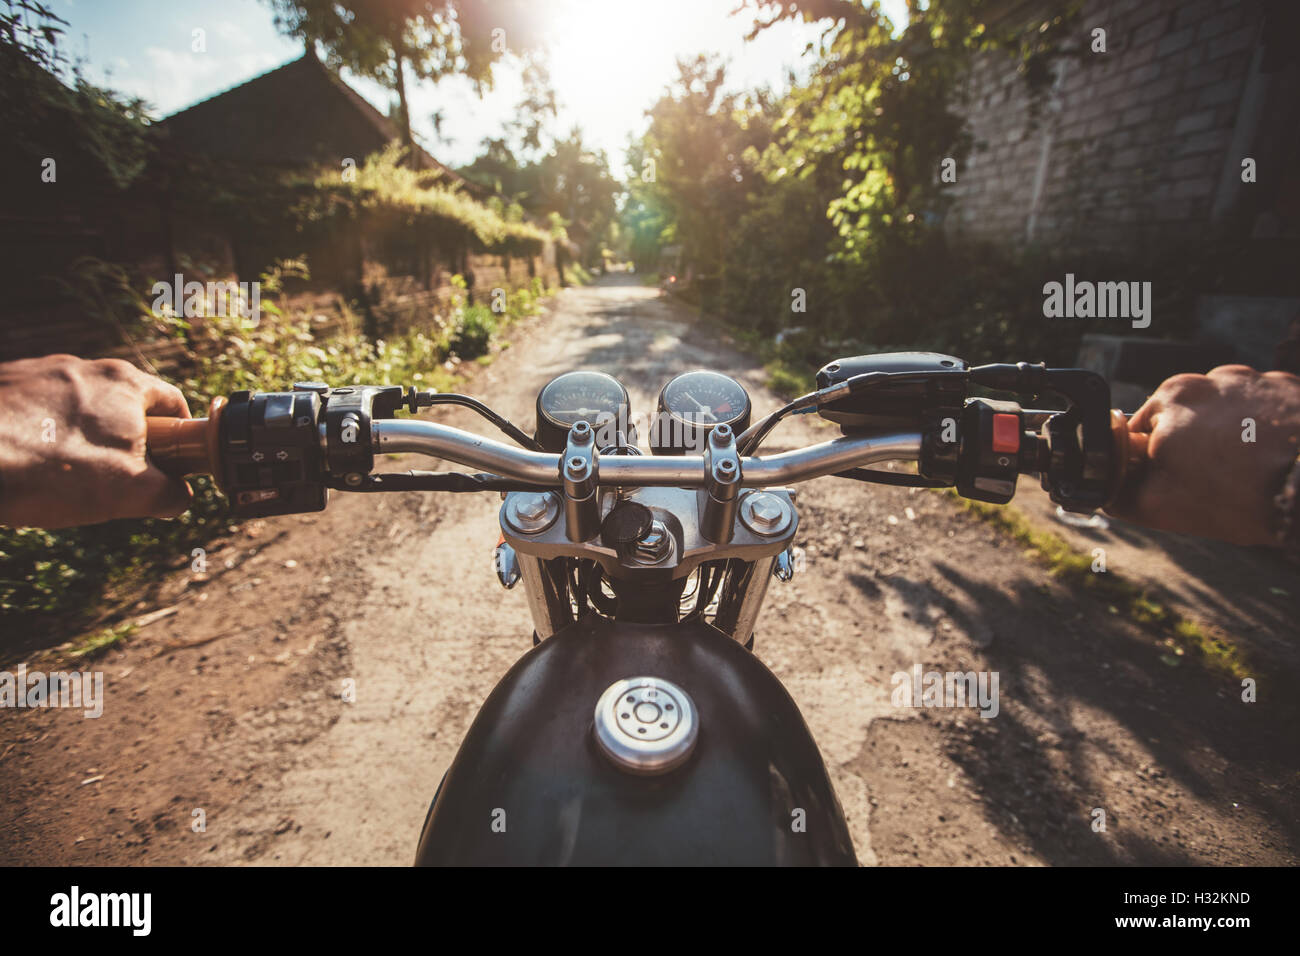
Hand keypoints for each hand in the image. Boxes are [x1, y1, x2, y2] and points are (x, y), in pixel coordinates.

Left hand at [0, 354, 193, 528]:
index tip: (168, 468)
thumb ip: (168, 494)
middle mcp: (83, 367)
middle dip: (125, 444)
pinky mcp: (3, 385)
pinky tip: (26, 465)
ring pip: (78, 410)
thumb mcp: (128, 494)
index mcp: (124, 383)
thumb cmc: (49, 471)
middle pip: (124, 407)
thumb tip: (178, 496)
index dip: (179, 440)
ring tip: (59, 477)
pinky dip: (39, 436)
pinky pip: (37, 412)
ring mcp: (38, 373)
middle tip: (112, 482)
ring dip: (79, 440)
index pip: (173, 404)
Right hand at [1106, 365, 1299, 546]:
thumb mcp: (1161, 506)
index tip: (1173, 481)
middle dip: (1193, 444)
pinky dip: (1264, 430)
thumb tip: (1108, 491)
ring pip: (1227, 412)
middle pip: (1187, 416)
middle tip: (1213, 479)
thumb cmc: (1236, 496)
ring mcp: (1256, 379)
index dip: (1152, 459)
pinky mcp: (1291, 389)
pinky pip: (1264, 409)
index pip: (1143, 429)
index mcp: (1170, 398)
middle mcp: (1211, 378)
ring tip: (1247, 469)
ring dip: (1230, 435)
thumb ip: (1121, 494)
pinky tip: (1271, 457)